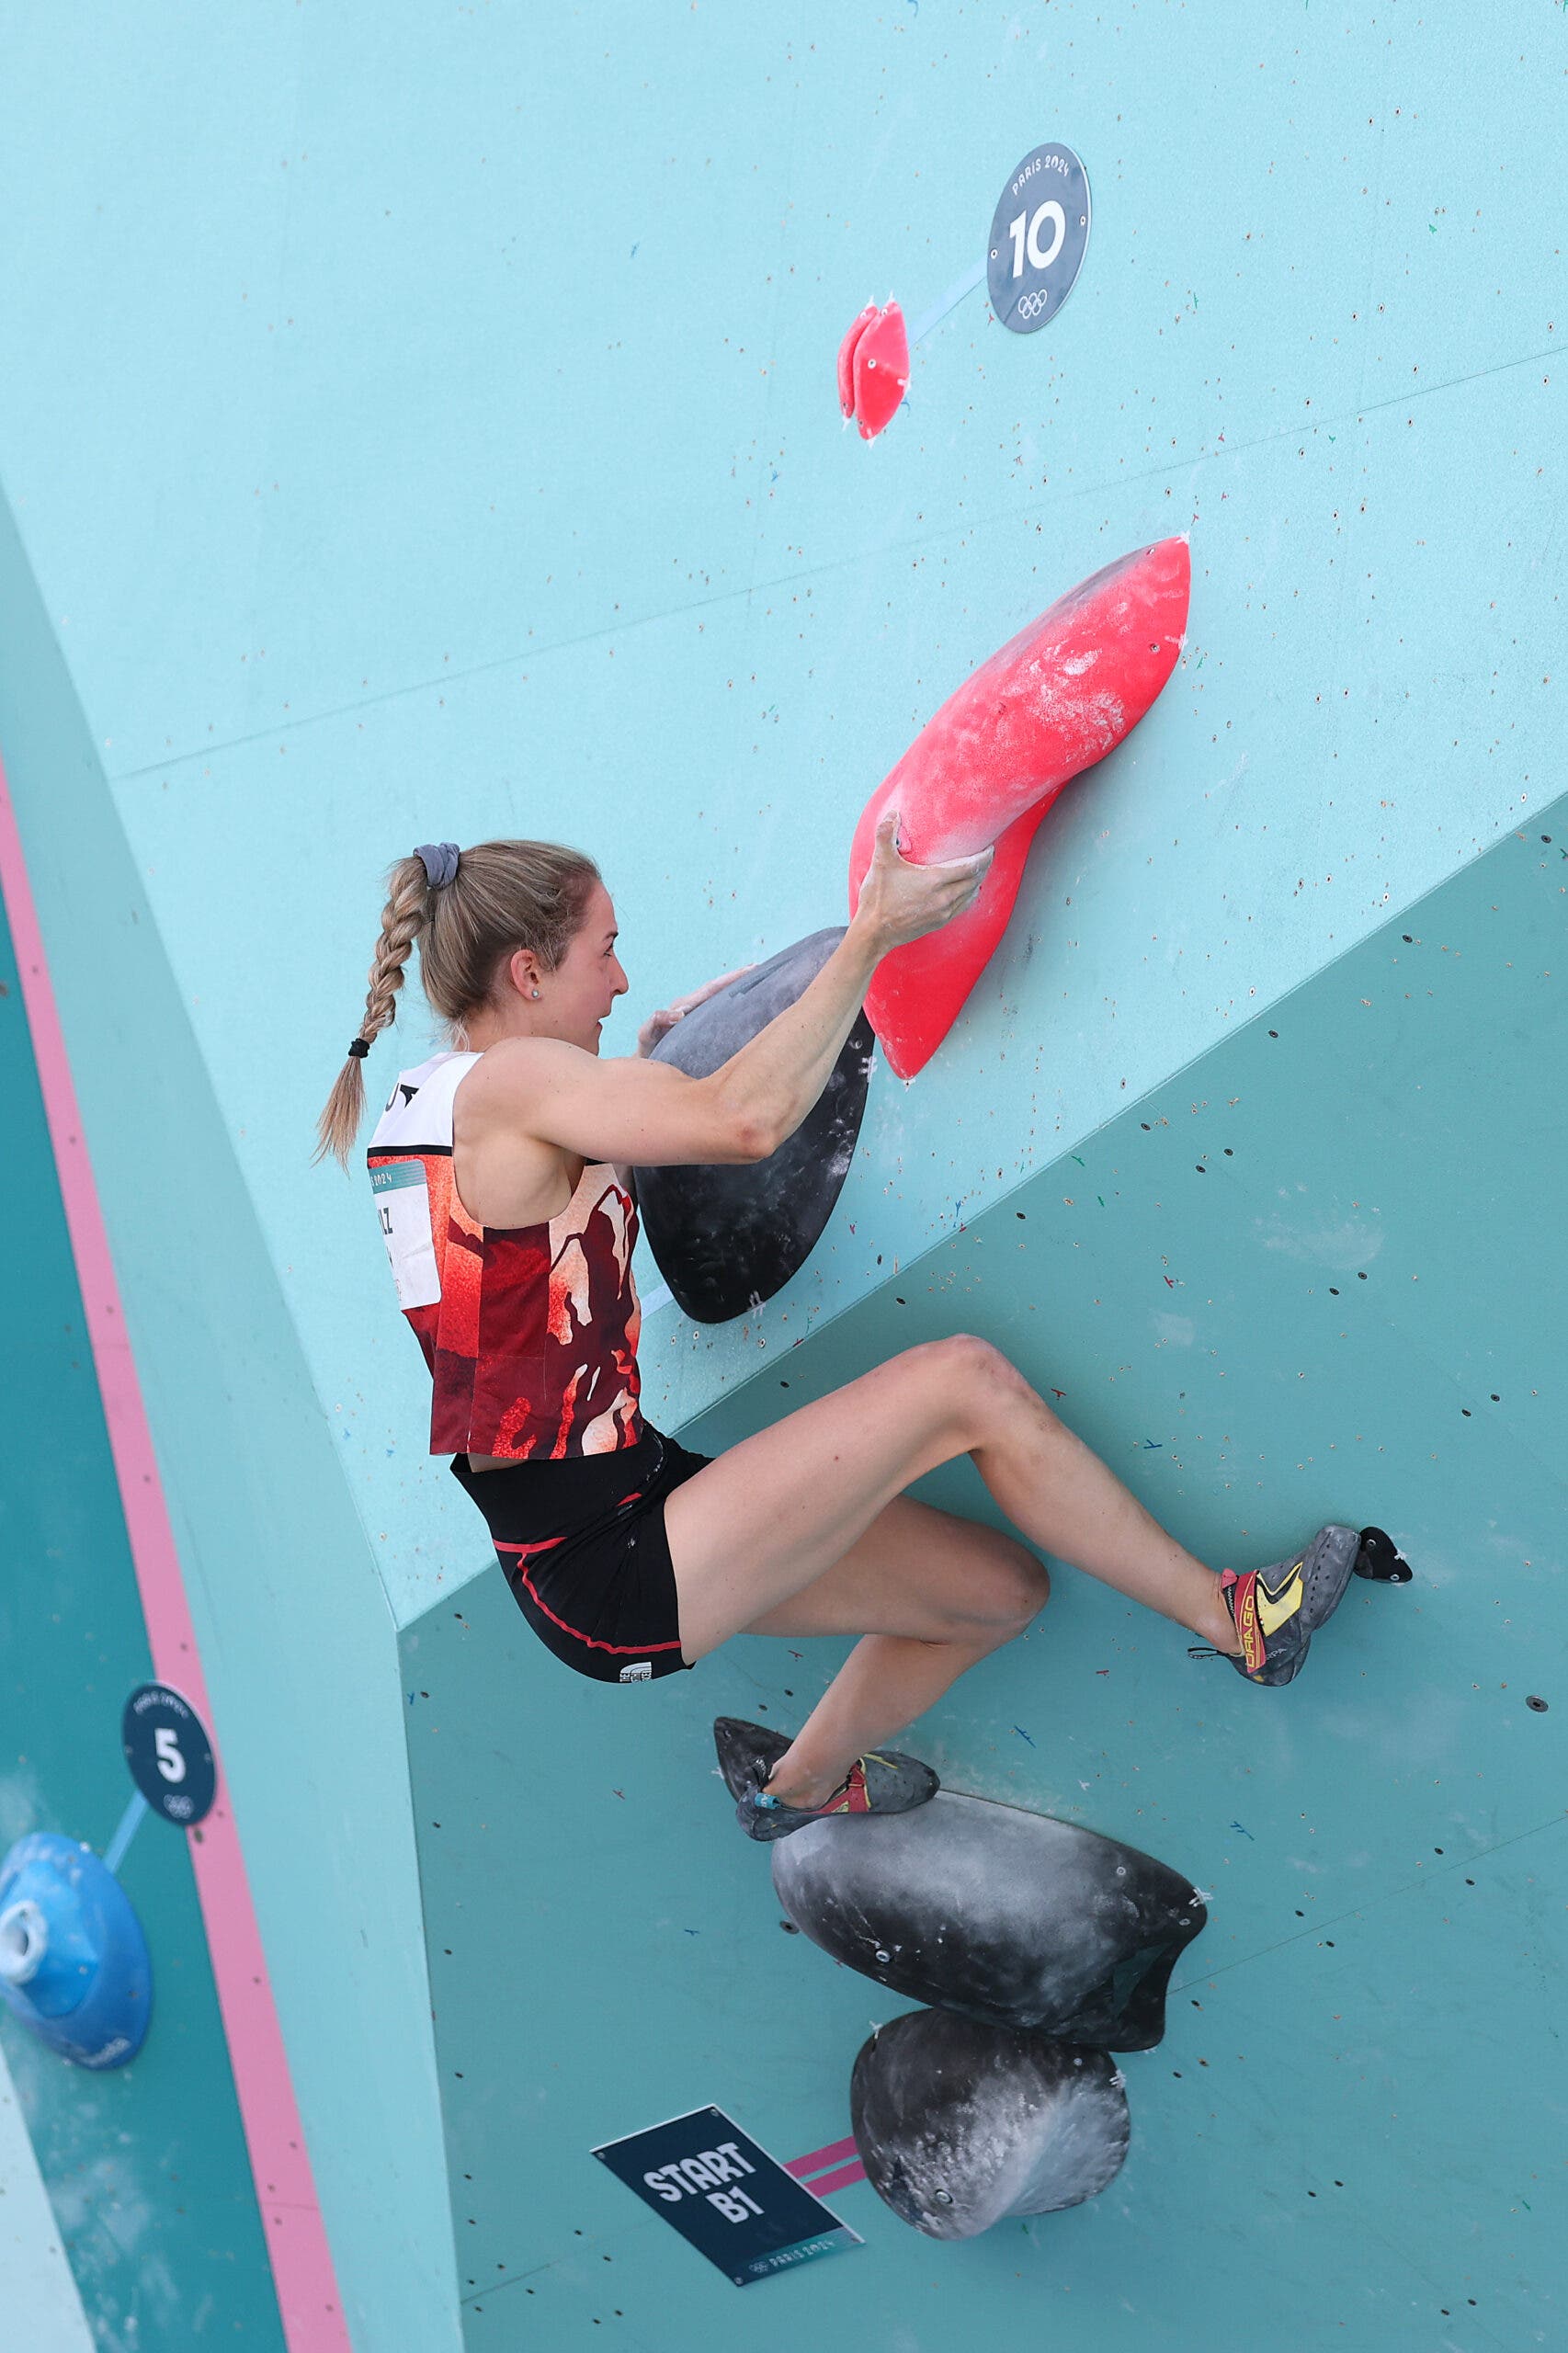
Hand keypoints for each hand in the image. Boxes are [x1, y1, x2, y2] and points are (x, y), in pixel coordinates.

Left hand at [636, 963, 755, 1056]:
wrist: (646, 1061)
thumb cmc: (647, 1050)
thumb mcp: (647, 1035)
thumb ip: (656, 1021)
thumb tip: (679, 1014)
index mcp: (683, 1006)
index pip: (711, 989)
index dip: (730, 979)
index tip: (750, 970)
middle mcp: (691, 1007)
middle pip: (718, 989)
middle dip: (738, 978)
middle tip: (760, 968)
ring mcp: (697, 1016)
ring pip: (720, 999)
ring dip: (737, 988)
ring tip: (759, 980)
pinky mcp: (700, 1026)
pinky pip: (719, 1012)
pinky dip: (733, 1004)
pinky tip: (748, 1006)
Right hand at [851, 808, 993, 952]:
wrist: (874, 932)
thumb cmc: (878, 897)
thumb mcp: (880, 862)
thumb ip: (885, 834)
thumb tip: (893, 814)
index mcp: (934, 880)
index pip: (969, 866)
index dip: (983, 857)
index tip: (990, 848)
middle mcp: (943, 898)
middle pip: (974, 880)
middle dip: (984, 867)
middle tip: (987, 856)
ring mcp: (943, 913)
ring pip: (970, 895)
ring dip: (977, 882)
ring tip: (979, 872)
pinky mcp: (938, 923)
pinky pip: (962, 907)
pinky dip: (969, 897)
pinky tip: (967, 892)